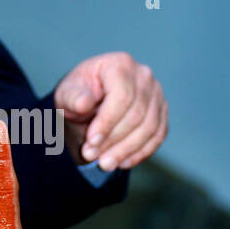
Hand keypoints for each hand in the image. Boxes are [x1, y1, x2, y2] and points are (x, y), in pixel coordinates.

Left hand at [55, 50, 166, 169]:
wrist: (91, 101)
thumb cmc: (78, 95)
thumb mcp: (67, 94)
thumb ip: (73, 98)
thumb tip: (85, 103)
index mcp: (120, 64)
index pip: (121, 97)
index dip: (107, 122)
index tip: (91, 142)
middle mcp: (144, 77)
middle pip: (137, 114)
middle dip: (114, 140)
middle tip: (93, 157)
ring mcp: (157, 95)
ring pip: (149, 128)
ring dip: (126, 150)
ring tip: (105, 164)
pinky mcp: (162, 113)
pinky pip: (157, 137)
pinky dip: (140, 153)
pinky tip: (122, 163)